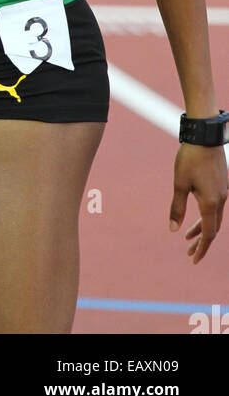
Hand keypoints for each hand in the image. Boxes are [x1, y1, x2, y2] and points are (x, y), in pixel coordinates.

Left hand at [169, 143, 226, 261]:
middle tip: (189, 253)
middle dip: (201, 242)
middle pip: (213, 228)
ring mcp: (224, 191)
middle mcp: (221, 200)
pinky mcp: (223, 184)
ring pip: (215, 217)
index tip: (193, 259)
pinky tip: (197, 214)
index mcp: (210, 203)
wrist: (205, 135)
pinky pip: (217, 206)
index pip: (208, 234)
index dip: (201, 248)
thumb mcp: (179, 183)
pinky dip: (207, 215)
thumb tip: (173, 230)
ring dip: (202, 228)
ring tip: (187, 237)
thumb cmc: (190, 158)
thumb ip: (176, 208)